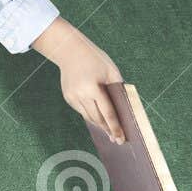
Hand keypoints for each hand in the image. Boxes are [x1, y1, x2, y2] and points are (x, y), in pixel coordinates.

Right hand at [33, 20, 125, 139]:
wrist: (70, 50)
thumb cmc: (95, 58)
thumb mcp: (111, 70)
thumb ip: (117, 88)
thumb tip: (123, 108)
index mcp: (92, 87)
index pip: (107, 112)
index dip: (115, 127)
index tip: (120, 138)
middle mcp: (80, 94)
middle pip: (97, 118)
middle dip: (107, 129)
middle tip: (116, 139)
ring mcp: (72, 97)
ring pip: (88, 117)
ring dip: (99, 124)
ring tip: (108, 132)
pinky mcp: (68, 97)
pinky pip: (82, 110)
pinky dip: (91, 115)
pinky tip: (98, 119)